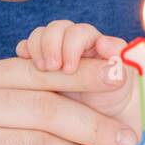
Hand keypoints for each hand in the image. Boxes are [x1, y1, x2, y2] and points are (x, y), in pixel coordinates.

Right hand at [16, 20, 134, 118]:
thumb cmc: (113, 96)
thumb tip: (107, 45)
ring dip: (37, 49)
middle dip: (51, 45)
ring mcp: (54, 51)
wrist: (100, 116)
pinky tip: (25, 62)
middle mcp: (73, 42)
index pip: (79, 32)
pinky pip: (26, 49)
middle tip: (52, 68)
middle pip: (56, 29)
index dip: (71, 46)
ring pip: (40, 36)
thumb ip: (117, 60)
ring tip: (41, 69)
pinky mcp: (38, 64)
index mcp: (94, 41)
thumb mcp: (120, 80)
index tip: (70, 69)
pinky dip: (24, 52)